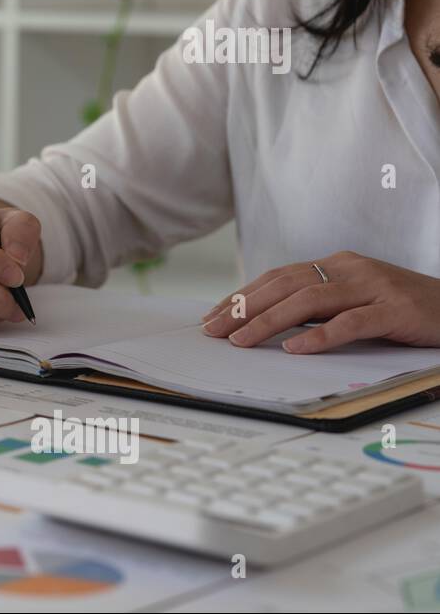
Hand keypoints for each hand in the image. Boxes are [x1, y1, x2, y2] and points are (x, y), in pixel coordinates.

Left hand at [200, 251, 439, 352]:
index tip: (212, 316)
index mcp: (335, 264)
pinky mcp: (395, 310)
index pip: (277, 277)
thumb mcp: (353, 300)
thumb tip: (267, 322)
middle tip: (214, 330)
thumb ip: (317, 306)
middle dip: (244, 308)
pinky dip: (321, 335)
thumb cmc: (401, 308)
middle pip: (285, 285)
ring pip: (309, 300)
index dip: (242, 296)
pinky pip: (351, 322)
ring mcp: (373, 287)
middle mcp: (349, 269)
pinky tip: (296, 348)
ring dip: (269, 321)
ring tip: (242, 340)